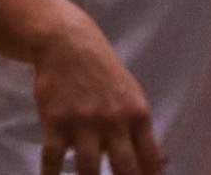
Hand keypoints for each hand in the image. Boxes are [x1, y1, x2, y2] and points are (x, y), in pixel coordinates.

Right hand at [32, 12, 162, 174]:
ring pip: (88, 167)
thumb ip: (139, 129)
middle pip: (125, 167)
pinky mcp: (57, 122)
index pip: (151, 157)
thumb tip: (157, 162)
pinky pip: (52, 158)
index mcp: (139, 116)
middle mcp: (115, 121)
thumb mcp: (132, 97)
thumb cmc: (106, 75)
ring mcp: (85, 122)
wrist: (73, 47)